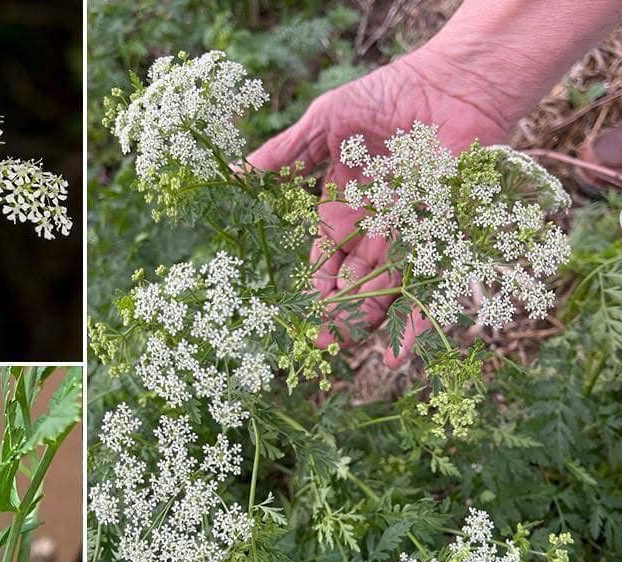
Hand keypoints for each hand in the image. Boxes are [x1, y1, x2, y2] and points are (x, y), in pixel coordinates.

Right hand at [247, 51, 511, 366]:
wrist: (455, 84)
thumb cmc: (389, 94)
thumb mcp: (327, 121)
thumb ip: (285, 153)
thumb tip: (232, 173)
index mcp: (342, 208)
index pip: (322, 258)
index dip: (312, 287)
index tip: (302, 313)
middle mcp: (372, 228)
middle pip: (350, 282)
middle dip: (337, 313)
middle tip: (324, 341)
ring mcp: (408, 234)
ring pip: (383, 288)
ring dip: (368, 317)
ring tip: (355, 340)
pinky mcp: (442, 237)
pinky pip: (430, 285)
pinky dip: (416, 319)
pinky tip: (400, 351)